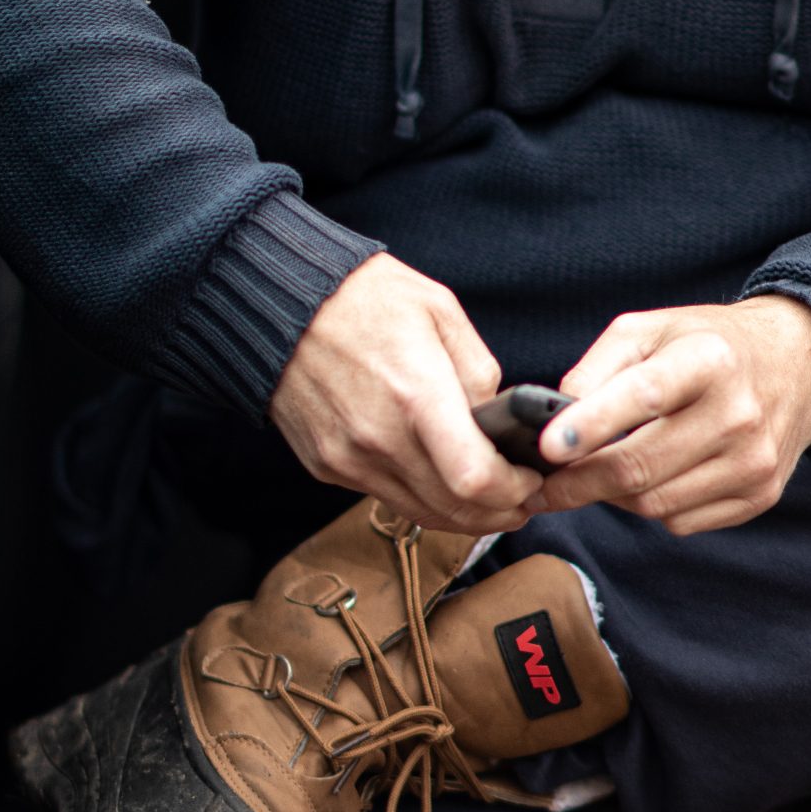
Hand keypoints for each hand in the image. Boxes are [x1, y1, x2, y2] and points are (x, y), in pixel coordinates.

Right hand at [269, 252, 541, 533]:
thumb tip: (498, 424)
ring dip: (463, 515)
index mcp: (416, 393)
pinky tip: (438, 478)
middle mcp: (380, 437)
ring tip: (489, 496)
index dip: (514, 491)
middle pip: (454, 509)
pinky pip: (387, 497)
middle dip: (499, 511)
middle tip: (521, 499)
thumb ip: (479, 373)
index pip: (475, 479)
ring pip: (422, 513)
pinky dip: (421, 498)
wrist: (280, 302)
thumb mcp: (440, 310)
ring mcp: (349, 458)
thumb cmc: (364, 297)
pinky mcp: (327, 465)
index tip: (530, 480)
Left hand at [532, 296, 810, 537]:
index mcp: (709, 359)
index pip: (643, 396)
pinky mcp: (760, 495)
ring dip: (613, 496)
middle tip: (541, 487)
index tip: (547, 447)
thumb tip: (553, 416)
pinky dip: (651, 506)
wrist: (798, 366)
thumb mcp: (653, 328)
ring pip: (654, 504)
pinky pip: (680, 522)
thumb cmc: (708, 345)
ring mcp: (754, 461)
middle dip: (578, 482)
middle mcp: (739, 412)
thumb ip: (597, 365)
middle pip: (640, 467)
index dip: (591, 425)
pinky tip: (651, 479)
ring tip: (598, 473)